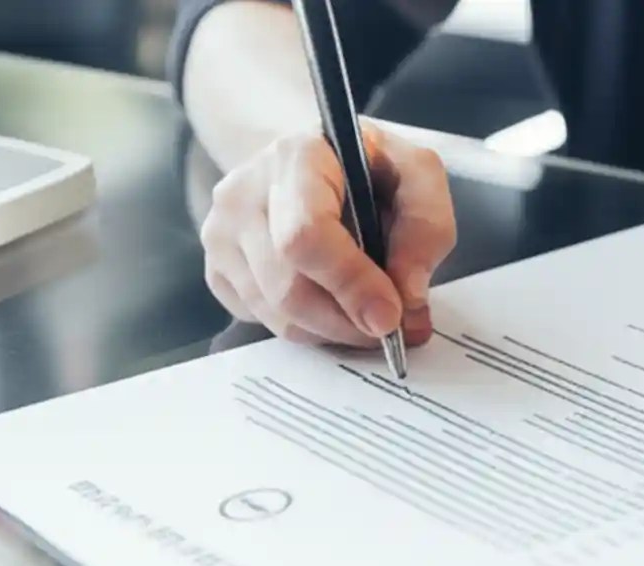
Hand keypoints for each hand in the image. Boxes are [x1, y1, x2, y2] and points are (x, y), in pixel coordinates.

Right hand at [200, 121, 455, 345]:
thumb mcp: (417, 175)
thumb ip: (427, 227)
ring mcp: (220, 233)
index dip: (351, 284)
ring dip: (333, 331)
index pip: (307, 234)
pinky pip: (263, 322)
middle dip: (349, 321)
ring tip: (367, 318)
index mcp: (295, 157)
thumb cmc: (367, 169)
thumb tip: (408, 295)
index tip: (390, 317)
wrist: (313, 161)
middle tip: (391, 329)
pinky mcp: (216, 269)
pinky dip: (308, 329)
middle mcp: (243, 193)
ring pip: (276, 314)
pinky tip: (333, 305)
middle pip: (289, 287)